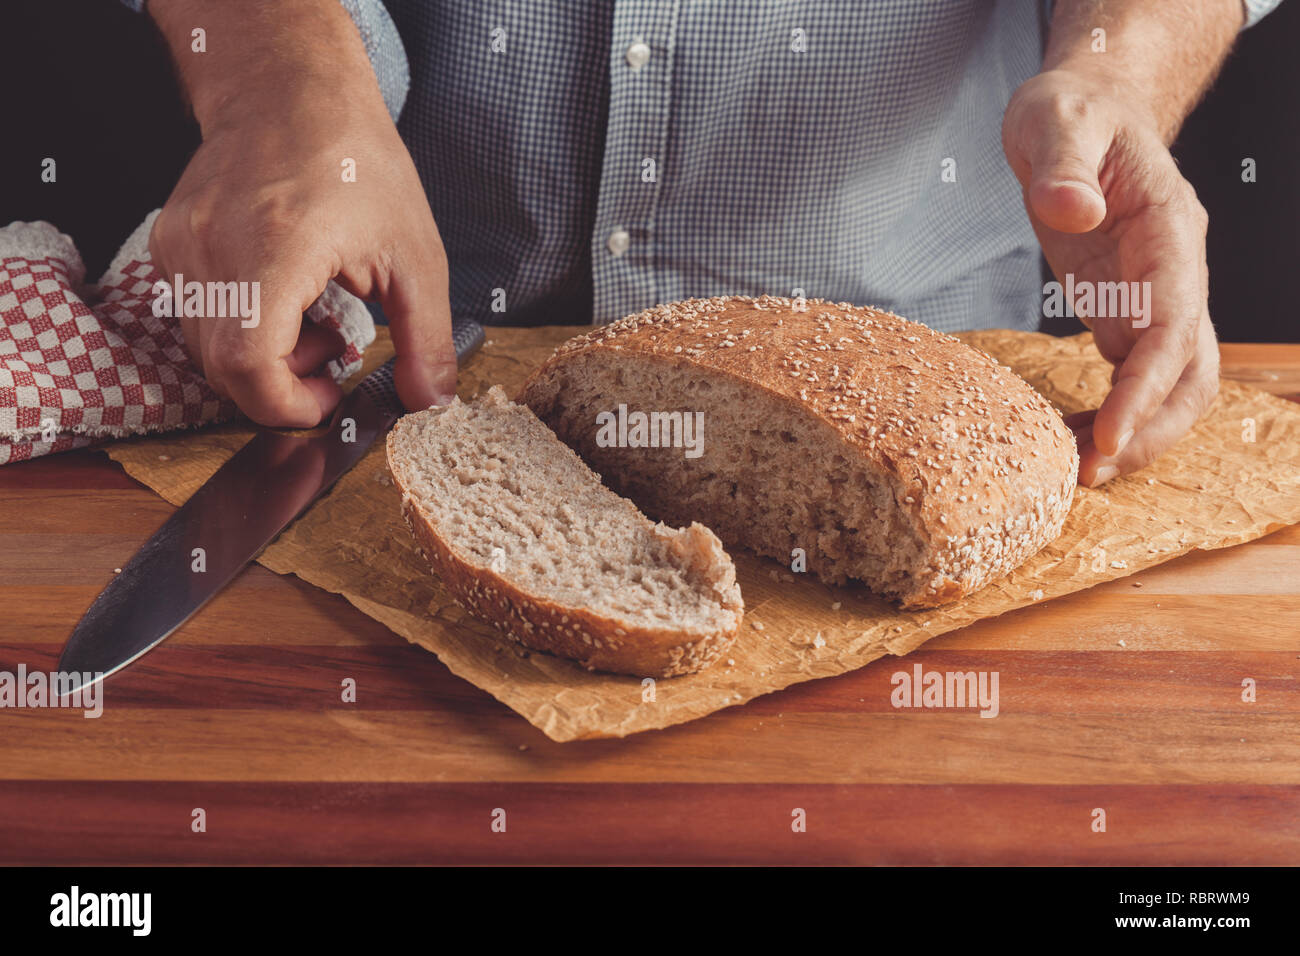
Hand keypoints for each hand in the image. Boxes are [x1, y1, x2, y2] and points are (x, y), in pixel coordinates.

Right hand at [147, 0, 455, 427]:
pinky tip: (286, 299)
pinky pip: (199, 316)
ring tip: (315, 320)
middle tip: (333, 354)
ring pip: (207, 348)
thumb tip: (430, 401)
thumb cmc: (356, 161)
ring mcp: (183, 247)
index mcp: (273, 251)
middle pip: (224, 369)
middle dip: (283, 385)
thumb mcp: (415, 255)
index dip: (286, 404)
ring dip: (264, 358)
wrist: (291, 89)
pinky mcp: (172, 244)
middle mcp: (213, 250)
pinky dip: (242, 328)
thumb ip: (426, 337)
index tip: (328, 397)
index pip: (247, 366)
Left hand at [1002, 67, 1219, 485]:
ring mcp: (1154, 297)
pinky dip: (1111, 416)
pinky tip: (1069, 440)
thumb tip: (1076, 213)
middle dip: (1150, 428)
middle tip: (1090, 474)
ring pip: (1172, 384)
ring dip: (1136, 433)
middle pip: (1191, 371)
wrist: (1080, 111)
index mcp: (1170, 231)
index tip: (1108, 432)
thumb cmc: (1070, 113)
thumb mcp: (1056, 122)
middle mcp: (1175, 272)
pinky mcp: (1124, 311)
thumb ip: (1064, 166)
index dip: (1145, 386)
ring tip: (1078, 473)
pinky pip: (1133, 378)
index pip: (1173, 324)